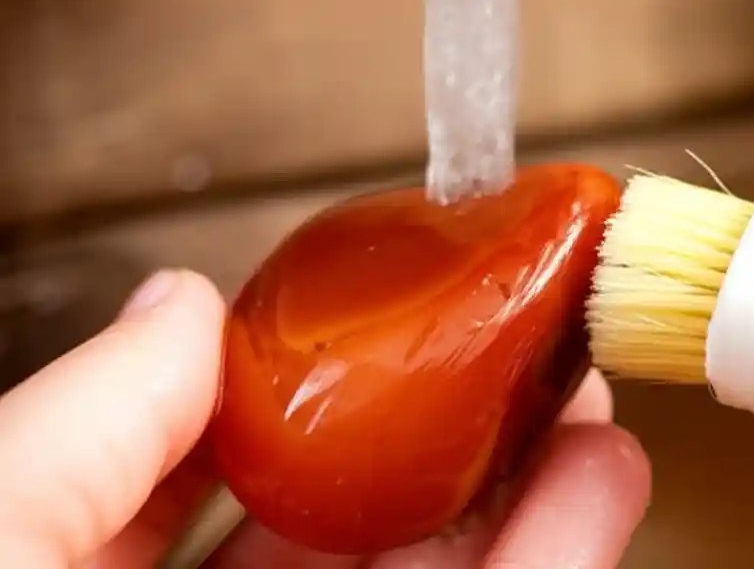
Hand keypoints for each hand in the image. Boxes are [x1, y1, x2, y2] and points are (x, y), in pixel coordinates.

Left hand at [0, 270, 649, 567]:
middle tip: (514, 335)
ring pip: (446, 568)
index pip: (197, 466)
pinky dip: (568, 552)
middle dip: (445, 415)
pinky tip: (604, 480)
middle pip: (350, 513)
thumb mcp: (0, 524)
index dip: (293, 377)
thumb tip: (179, 301)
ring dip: (532, 473)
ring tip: (590, 385)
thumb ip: (86, 417)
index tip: (363, 310)